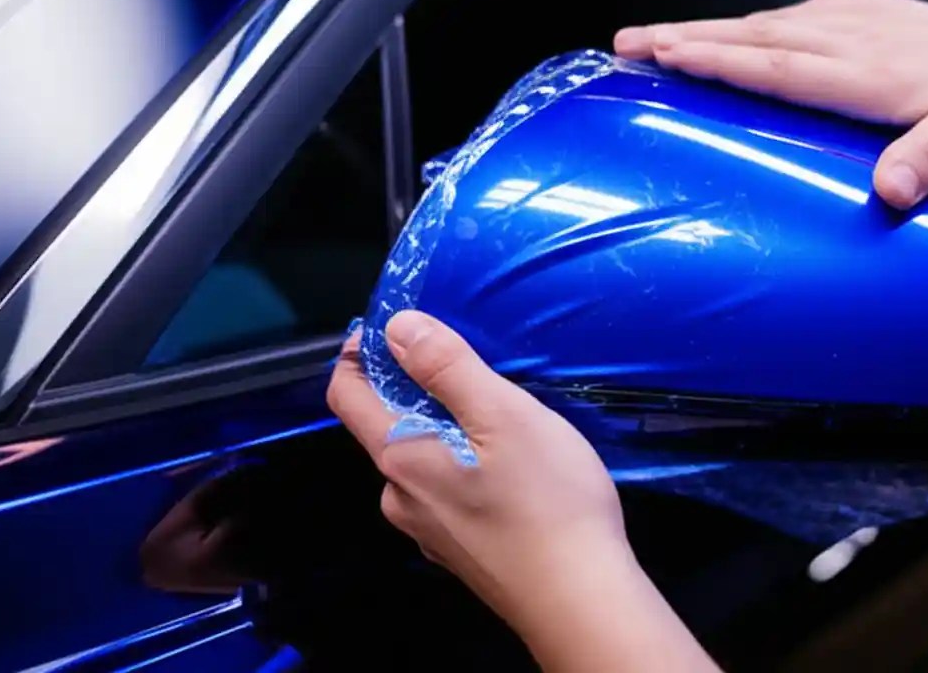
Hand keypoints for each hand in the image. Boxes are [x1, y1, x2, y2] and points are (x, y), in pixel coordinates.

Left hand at [327, 310, 718, 670]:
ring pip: (420, 462)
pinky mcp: (458, 552)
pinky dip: (463, 468)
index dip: (359, 352)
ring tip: (499, 419)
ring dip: (445, 432)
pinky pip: (445, 493)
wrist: (581, 601)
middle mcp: (400, 497)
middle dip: (415, 391)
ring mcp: (428, 532)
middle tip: (471, 369)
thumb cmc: (546, 501)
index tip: (397, 327)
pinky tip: (508, 471)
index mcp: (400, 457)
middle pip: (385, 427)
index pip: (345, 393)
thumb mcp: (503, 415)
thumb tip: (396, 327)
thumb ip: (446, 368)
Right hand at [614, 0, 927, 207]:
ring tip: (658, 40)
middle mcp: (862, 37)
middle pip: (757, 35)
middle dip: (686, 38)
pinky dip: (755, 26)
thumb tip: (888, 190)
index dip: (715, 60)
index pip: (778, 64)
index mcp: (875, 72)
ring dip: (711, 31)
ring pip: (770, 24)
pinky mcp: (879, 19)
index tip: (660, 55)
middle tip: (626, 43)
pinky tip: (741, 32)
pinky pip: (799, 19)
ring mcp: (868, 22)